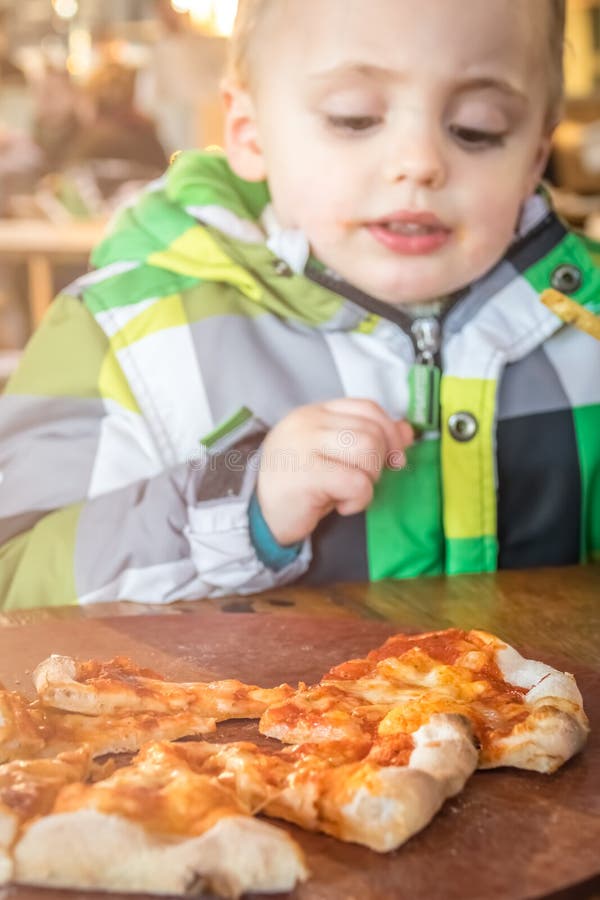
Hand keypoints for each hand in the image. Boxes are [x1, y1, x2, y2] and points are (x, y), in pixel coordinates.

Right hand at [256, 399, 413, 545]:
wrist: (261, 518)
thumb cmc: (300, 487)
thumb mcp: (336, 457)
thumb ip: (368, 438)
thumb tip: (408, 430)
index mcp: (315, 413)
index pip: (367, 407)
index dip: (390, 432)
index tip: (394, 458)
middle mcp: (308, 422)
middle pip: (372, 430)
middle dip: (379, 462)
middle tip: (360, 482)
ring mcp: (304, 445)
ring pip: (368, 450)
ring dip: (369, 478)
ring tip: (349, 491)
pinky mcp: (306, 474)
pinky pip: (357, 483)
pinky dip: (358, 500)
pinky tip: (340, 506)